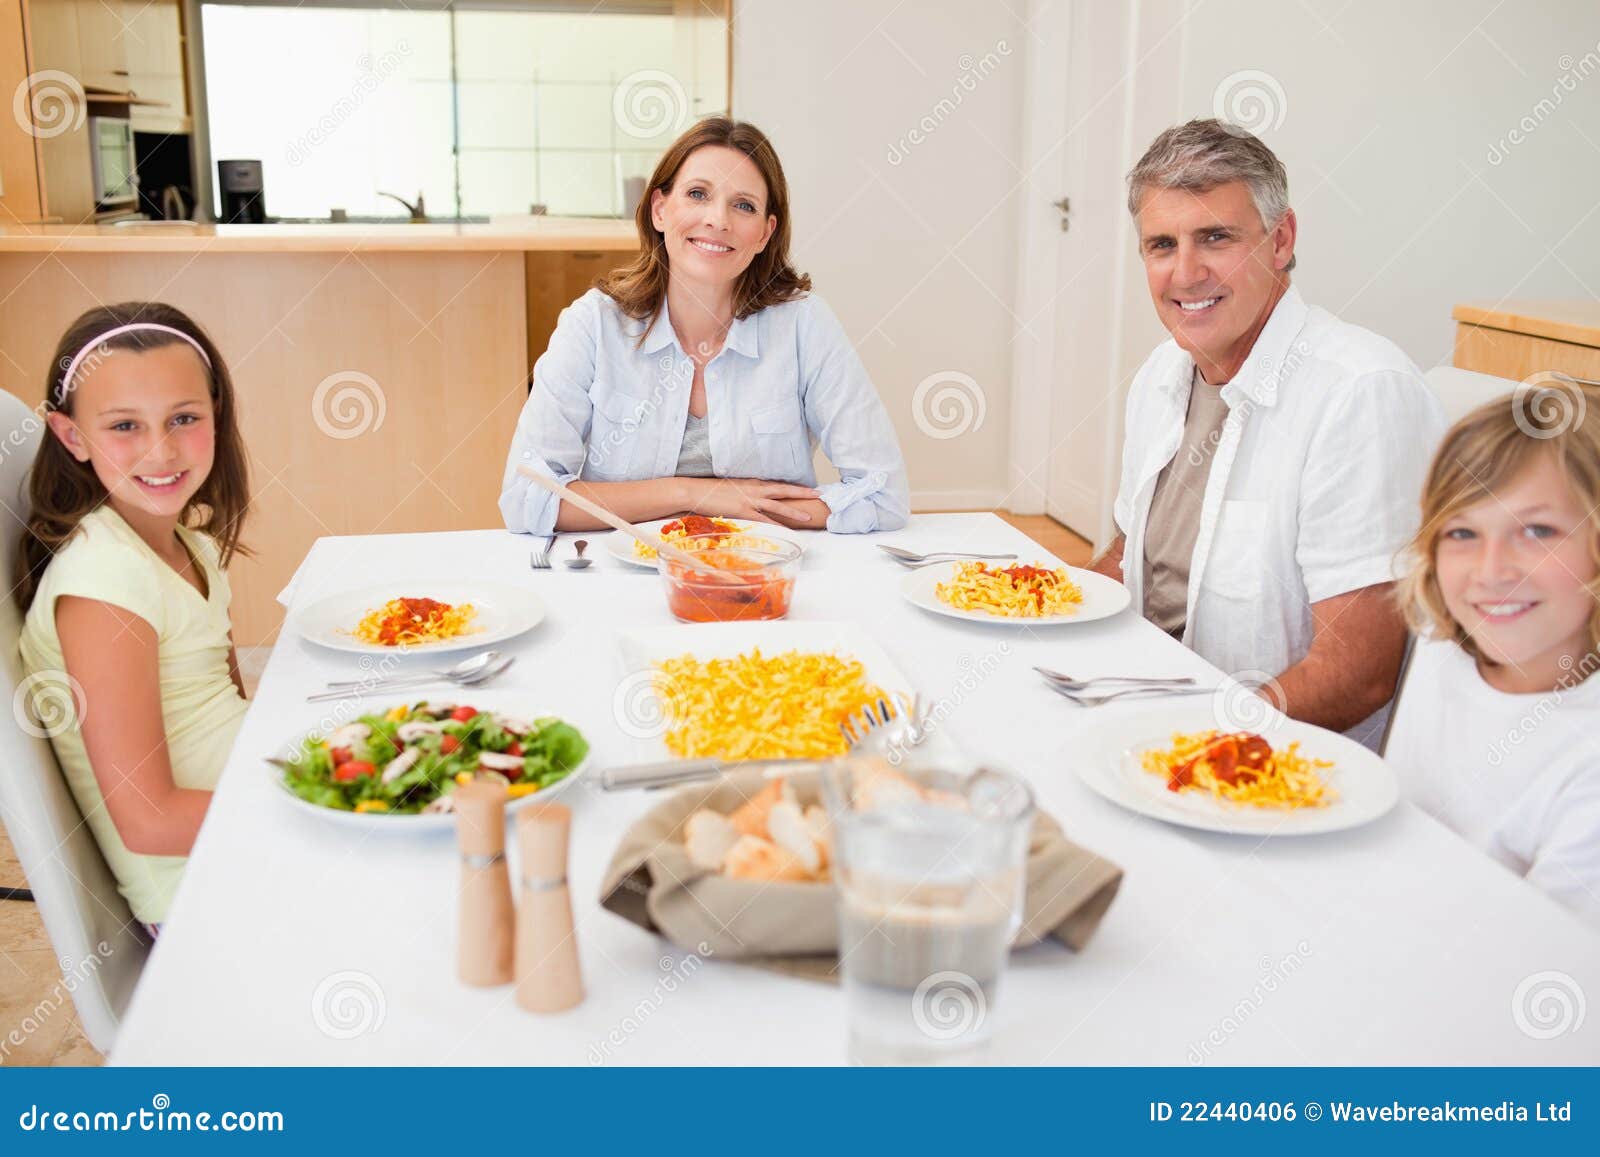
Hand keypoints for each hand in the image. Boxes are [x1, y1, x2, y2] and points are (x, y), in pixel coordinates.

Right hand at [689, 477, 821, 522]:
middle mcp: (754, 488)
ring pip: (778, 505)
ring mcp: (749, 499)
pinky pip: (764, 520)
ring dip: (794, 510)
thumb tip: (751, 498)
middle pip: (784, 489)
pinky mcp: (743, 510)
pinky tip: (787, 530)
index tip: (807, 486)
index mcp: (752, 482)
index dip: (793, 485)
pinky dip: (777, 525)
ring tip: (809, 516)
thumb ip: (744, 491)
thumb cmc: (710, 491)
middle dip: (802, 492)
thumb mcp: (732, 487)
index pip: (777, 483)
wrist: (695, 491)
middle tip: (819, 493)